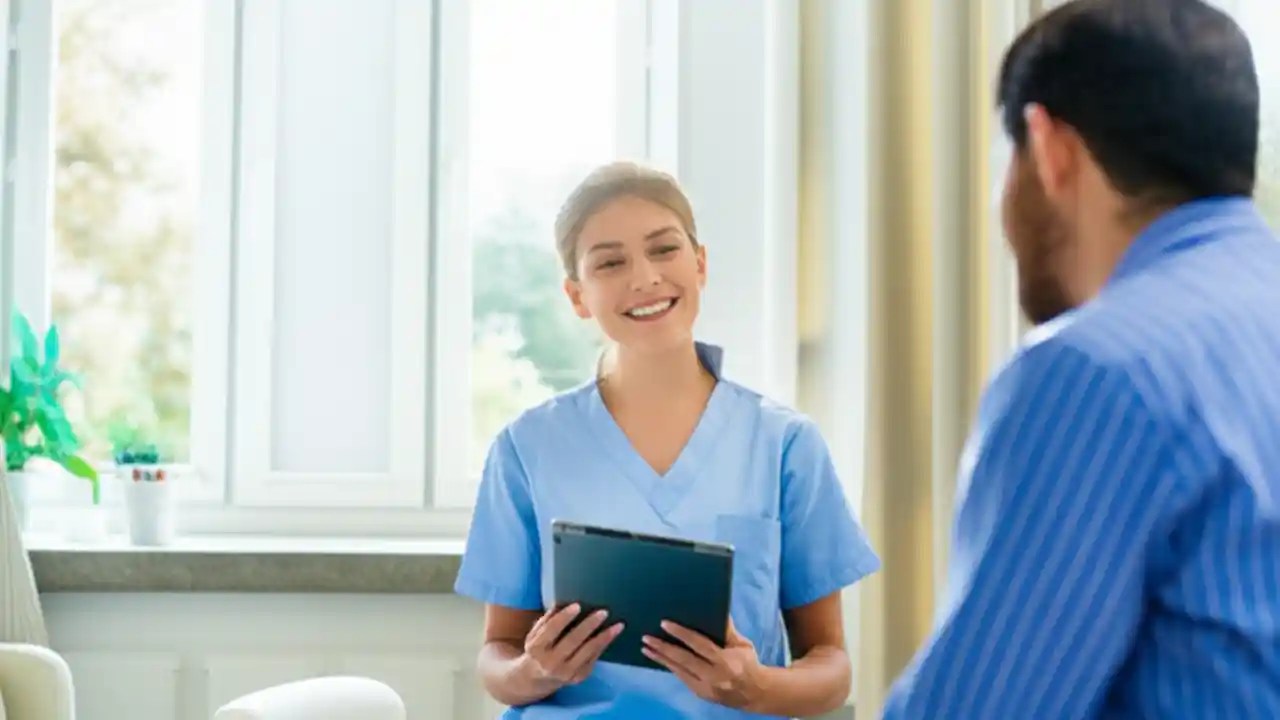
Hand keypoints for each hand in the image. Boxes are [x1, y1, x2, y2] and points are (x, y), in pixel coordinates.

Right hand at [522, 603, 622, 687]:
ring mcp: (566, 673)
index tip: (577, 605)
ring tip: (618, 625)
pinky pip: (593, 659)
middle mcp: (550, 663)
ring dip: (604, 638)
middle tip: (603, 612)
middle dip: (589, 626)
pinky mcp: (578, 677)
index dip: (564, 617)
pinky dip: (603, 645)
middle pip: (572, 641)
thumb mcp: (535, 634)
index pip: (551, 630)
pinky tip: (612, 634)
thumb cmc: (539, 648)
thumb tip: (563, 602)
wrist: (537, 678)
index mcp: (536, 648)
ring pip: (587, 652)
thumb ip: (547, 619)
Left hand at [642, 618, 762, 709]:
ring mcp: (705, 688)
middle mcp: (714, 676)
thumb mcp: (743, 645)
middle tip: (647, 637)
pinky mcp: (700, 694)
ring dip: (660, 659)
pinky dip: (669, 667)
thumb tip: (718, 609)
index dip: (681, 633)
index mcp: (725, 661)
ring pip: (678, 671)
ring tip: (645, 648)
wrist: (755, 694)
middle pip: (684, 660)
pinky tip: (658, 658)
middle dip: (663, 648)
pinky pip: (681, 678)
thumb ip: (728, 630)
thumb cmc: (748, 663)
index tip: (665, 623)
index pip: (699, 645)